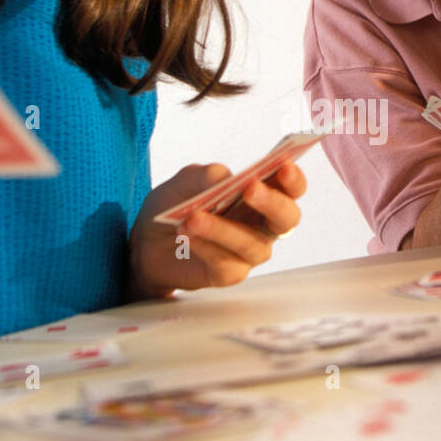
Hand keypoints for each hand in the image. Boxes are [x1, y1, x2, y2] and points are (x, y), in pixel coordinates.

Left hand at [126, 161, 305, 296]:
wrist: (146, 241)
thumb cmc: (176, 206)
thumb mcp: (185, 182)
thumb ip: (206, 175)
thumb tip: (226, 177)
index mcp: (260, 196)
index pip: (290, 189)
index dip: (293, 180)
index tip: (283, 167)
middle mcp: (261, 225)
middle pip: (286, 218)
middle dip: (272, 202)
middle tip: (250, 189)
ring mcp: (247, 252)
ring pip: (252, 245)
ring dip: (224, 229)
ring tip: (194, 218)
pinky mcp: (228, 274)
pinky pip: (226, 264)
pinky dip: (206, 247)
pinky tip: (186, 234)